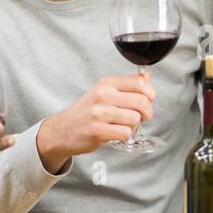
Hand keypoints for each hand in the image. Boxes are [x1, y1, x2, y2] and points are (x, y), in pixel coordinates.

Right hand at [36, 73, 155, 169]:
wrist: (61, 130)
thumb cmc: (85, 112)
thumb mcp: (102, 92)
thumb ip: (126, 85)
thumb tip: (147, 77)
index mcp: (106, 84)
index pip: (140, 83)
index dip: (150, 94)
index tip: (148, 100)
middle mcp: (102, 96)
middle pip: (142, 102)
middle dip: (147, 113)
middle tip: (141, 117)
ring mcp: (99, 113)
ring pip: (135, 119)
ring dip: (133, 126)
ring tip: (122, 125)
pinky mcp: (97, 131)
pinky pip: (125, 133)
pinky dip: (124, 135)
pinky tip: (114, 133)